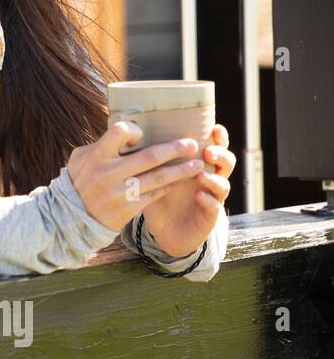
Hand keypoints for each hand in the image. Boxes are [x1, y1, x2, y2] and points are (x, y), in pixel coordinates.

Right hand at [66, 121, 205, 232]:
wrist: (72, 217)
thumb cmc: (80, 180)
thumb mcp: (81, 158)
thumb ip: (102, 144)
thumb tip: (127, 131)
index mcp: (96, 155)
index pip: (120, 132)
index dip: (134, 131)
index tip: (143, 134)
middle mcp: (108, 173)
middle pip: (149, 157)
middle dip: (174, 150)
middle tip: (192, 145)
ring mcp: (120, 192)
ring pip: (158, 178)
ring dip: (181, 171)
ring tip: (198, 165)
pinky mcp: (128, 208)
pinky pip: (155, 194)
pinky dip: (169, 187)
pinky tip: (179, 181)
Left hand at [140, 124, 234, 256]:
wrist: (166, 231)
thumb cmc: (160, 198)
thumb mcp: (154, 176)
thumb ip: (150, 159)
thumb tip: (132, 136)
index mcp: (198, 165)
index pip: (213, 146)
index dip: (218, 137)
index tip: (214, 128)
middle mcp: (209, 178)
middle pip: (226, 162)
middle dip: (220, 154)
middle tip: (208, 151)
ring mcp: (212, 197)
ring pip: (223, 184)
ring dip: (214, 178)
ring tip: (201, 174)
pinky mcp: (210, 216)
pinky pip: (214, 207)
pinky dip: (209, 200)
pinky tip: (200, 196)